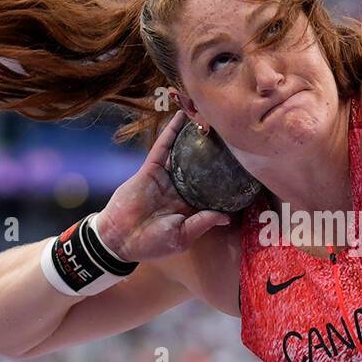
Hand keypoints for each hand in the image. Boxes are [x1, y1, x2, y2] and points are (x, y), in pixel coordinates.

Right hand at [95, 110, 231, 260]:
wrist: (121, 239)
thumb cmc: (153, 243)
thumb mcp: (183, 236)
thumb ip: (203, 222)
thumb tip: (227, 216)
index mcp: (190, 206)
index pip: (211, 188)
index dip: (223, 177)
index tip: (240, 165)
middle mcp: (180, 189)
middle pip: (199, 166)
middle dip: (212, 152)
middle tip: (228, 134)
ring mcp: (165, 178)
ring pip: (182, 153)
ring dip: (192, 136)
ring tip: (206, 118)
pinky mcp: (150, 170)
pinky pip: (162, 149)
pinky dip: (171, 133)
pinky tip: (180, 118)